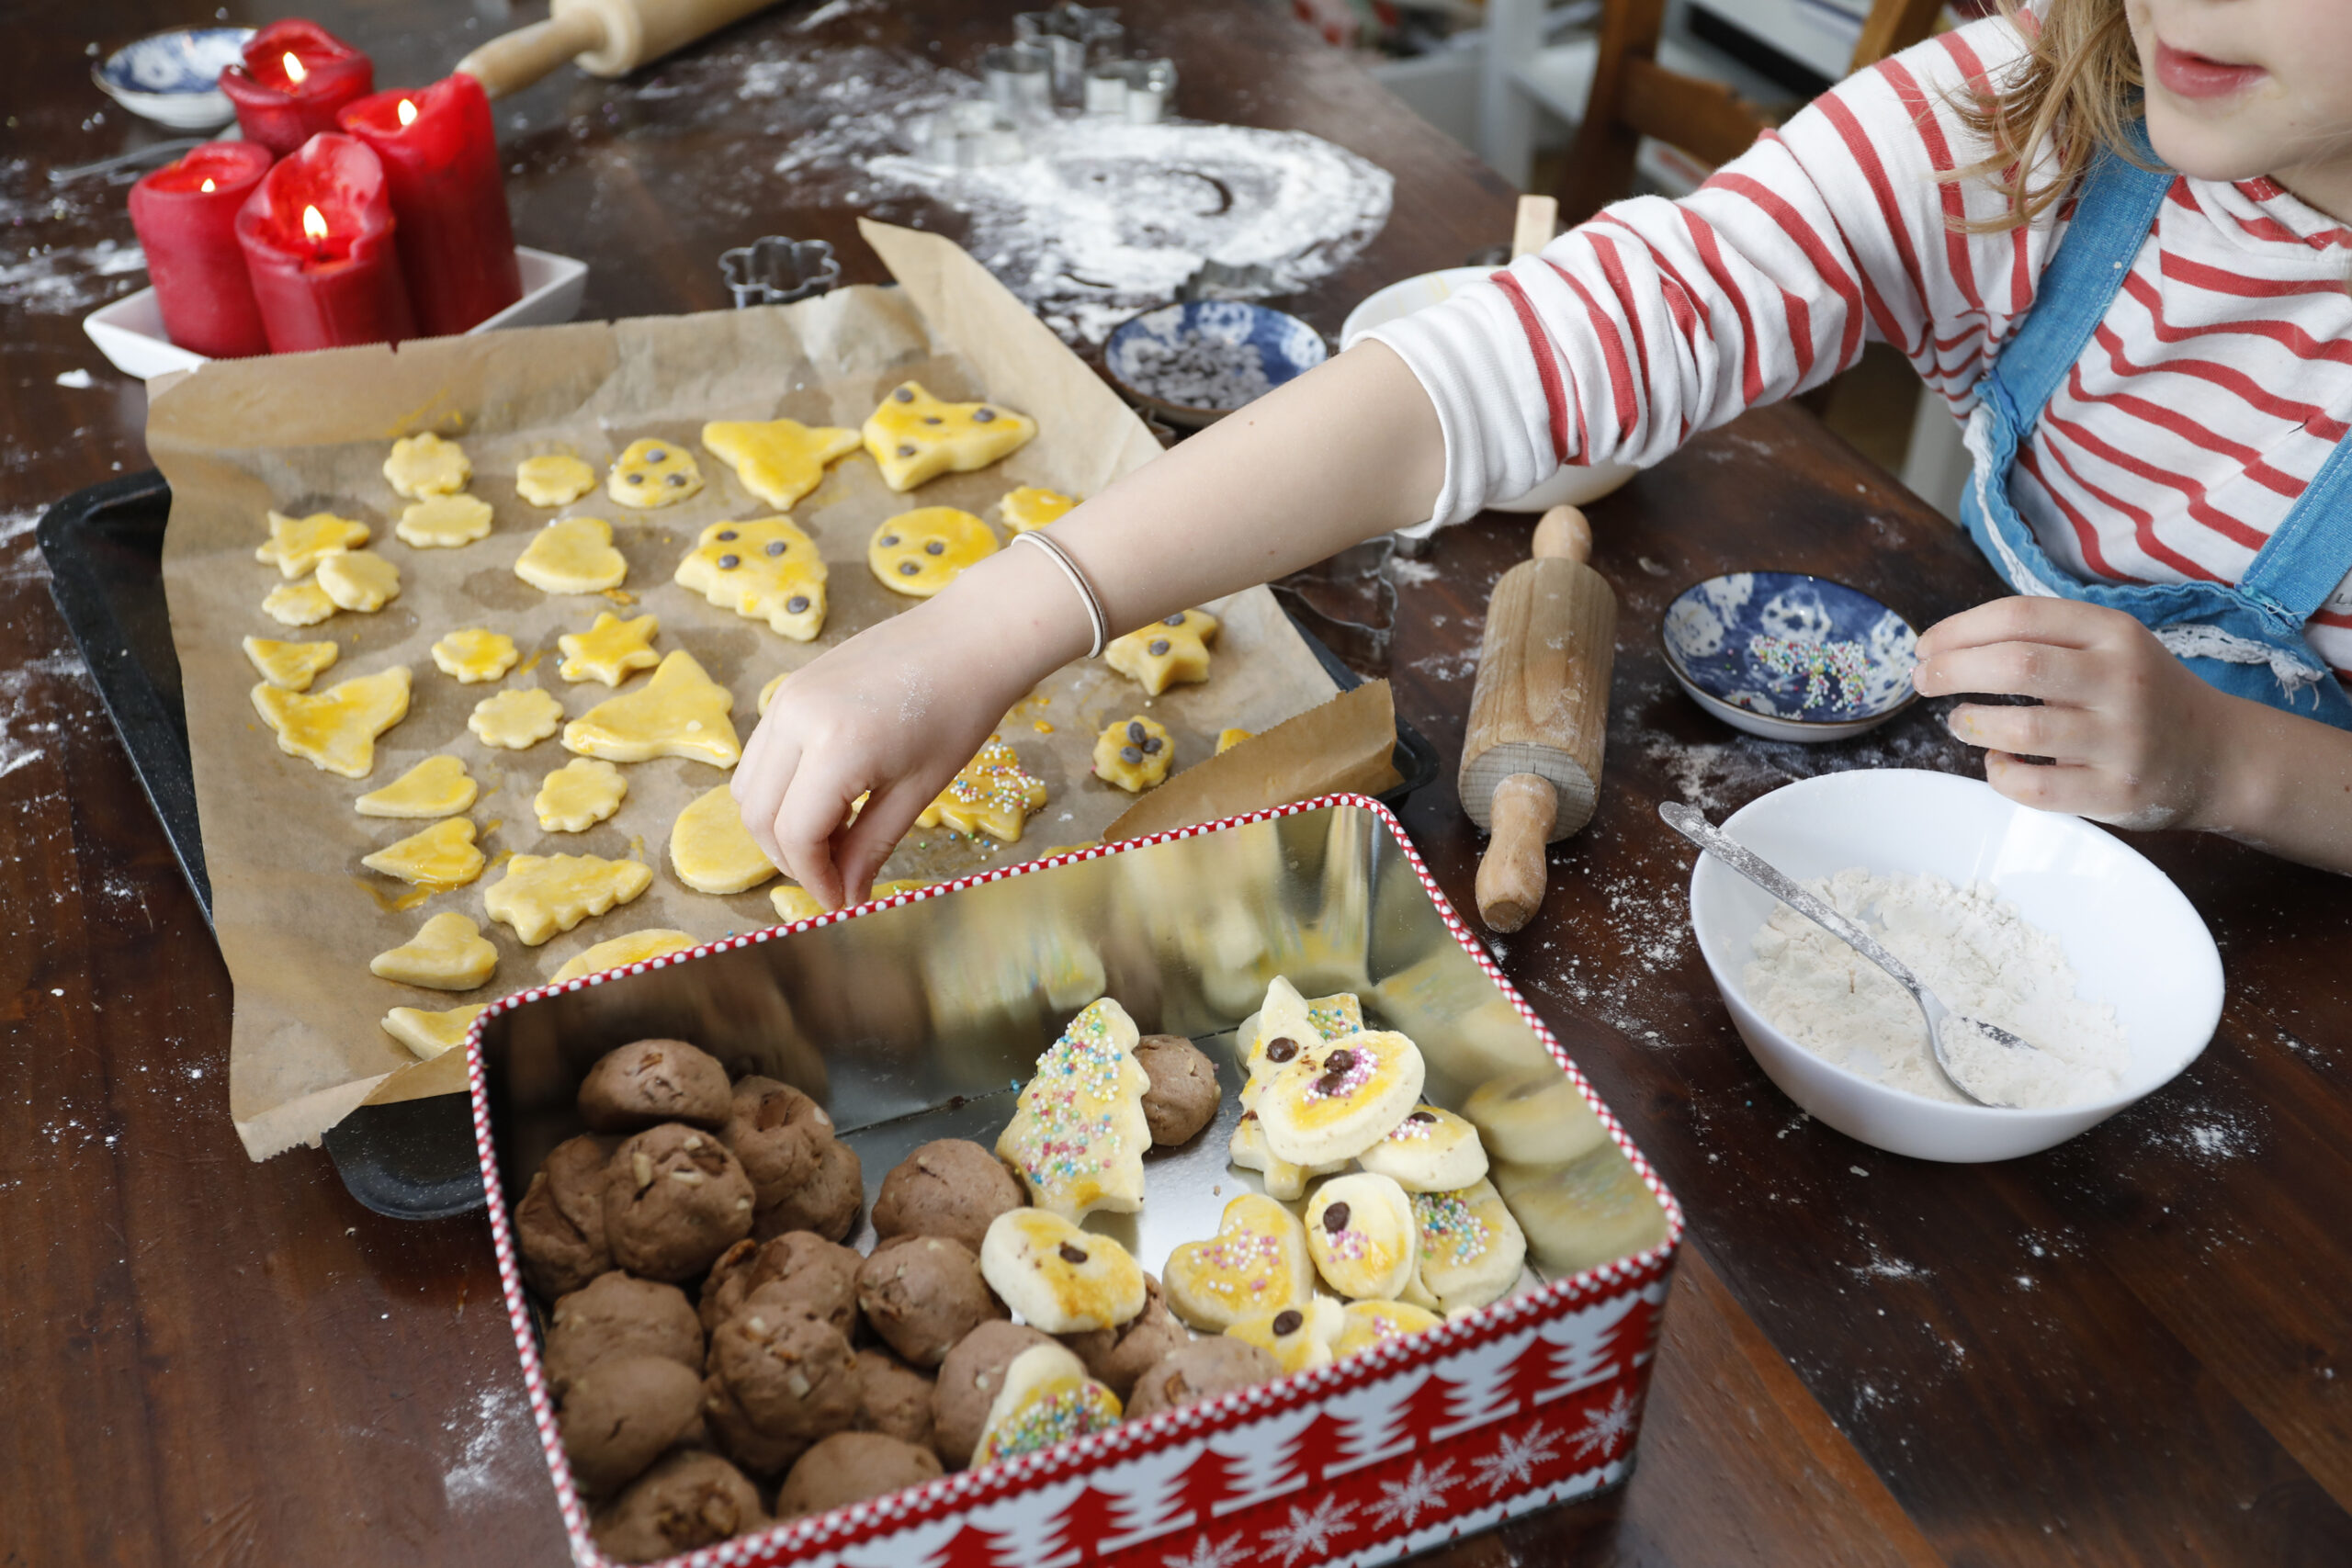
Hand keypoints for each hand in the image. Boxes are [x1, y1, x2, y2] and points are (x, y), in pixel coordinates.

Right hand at [733, 547, 1082, 907]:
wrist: (968, 637)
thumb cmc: (959, 711)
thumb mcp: (918, 790)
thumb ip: (871, 846)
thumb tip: (845, 897)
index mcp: (836, 745)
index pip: (796, 835)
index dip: (814, 879)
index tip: (840, 902)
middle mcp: (796, 718)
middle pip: (759, 816)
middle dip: (792, 859)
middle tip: (835, 879)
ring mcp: (785, 698)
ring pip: (749, 787)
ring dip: (778, 826)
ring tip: (831, 843)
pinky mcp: (789, 689)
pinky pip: (762, 755)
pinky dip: (781, 790)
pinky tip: (826, 803)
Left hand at [1911, 597, 2231, 829]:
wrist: (2219, 755)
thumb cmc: (2142, 694)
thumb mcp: (2109, 647)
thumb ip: (2044, 639)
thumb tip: (1947, 645)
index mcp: (2114, 634)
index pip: (2021, 616)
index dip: (1959, 630)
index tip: (1925, 646)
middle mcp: (2121, 681)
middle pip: (2015, 665)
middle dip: (1952, 670)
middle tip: (1922, 680)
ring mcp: (2122, 739)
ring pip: (2021, 730)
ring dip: (1972, 724)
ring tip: (1959, 721)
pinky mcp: (2116, 791)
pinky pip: (2035, 787)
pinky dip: (2000, 774)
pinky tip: (1997, 762)